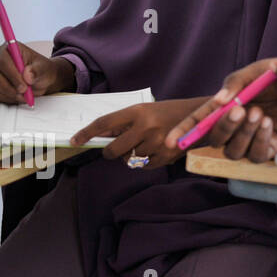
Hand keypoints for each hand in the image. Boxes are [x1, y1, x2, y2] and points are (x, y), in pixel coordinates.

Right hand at [0, 43, 73, 103]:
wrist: (39, 79)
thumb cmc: (41, 70)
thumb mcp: (44, 68)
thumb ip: (37, 70)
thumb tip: (27, 75)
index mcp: (10, 48)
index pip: (3, 60)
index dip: (12, 75)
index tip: (24, 86)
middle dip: (9, 86)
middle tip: (23, 92)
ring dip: (6, 93)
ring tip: (22, 95)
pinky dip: (1, 96)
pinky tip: (14, 96)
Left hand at [70, 97, 204, 168]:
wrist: (203, 115)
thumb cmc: (171, 112)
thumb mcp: (148, 111)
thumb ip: (126, 123)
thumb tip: (102, 138)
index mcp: (139, 111)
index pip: (105, 123)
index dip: (87, 133)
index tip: (74, 141)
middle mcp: (146, 126)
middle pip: (114, 150)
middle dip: (111, 153)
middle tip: (115, 151)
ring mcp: (157, 143)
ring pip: (129, 160)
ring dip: (132, 156)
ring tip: (146, 145)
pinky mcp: (166, 156)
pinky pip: (144, 166)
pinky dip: (145, 162)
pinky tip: (156, 151)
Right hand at [162, 55, 276, 161]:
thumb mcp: (255, 72)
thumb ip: (235, 84)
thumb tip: (217, 101)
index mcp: (225, 108)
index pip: (199, 123)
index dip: (184, 133)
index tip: (170, 141)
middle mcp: (235, 128)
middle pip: (216, 141)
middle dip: (224, 127)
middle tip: (240, 110)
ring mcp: (251, 140)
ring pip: (234, 152)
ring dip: (244, 134)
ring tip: (261, 113)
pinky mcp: (270, 148)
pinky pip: (258, 155)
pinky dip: (261, 140)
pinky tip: (270, 123)